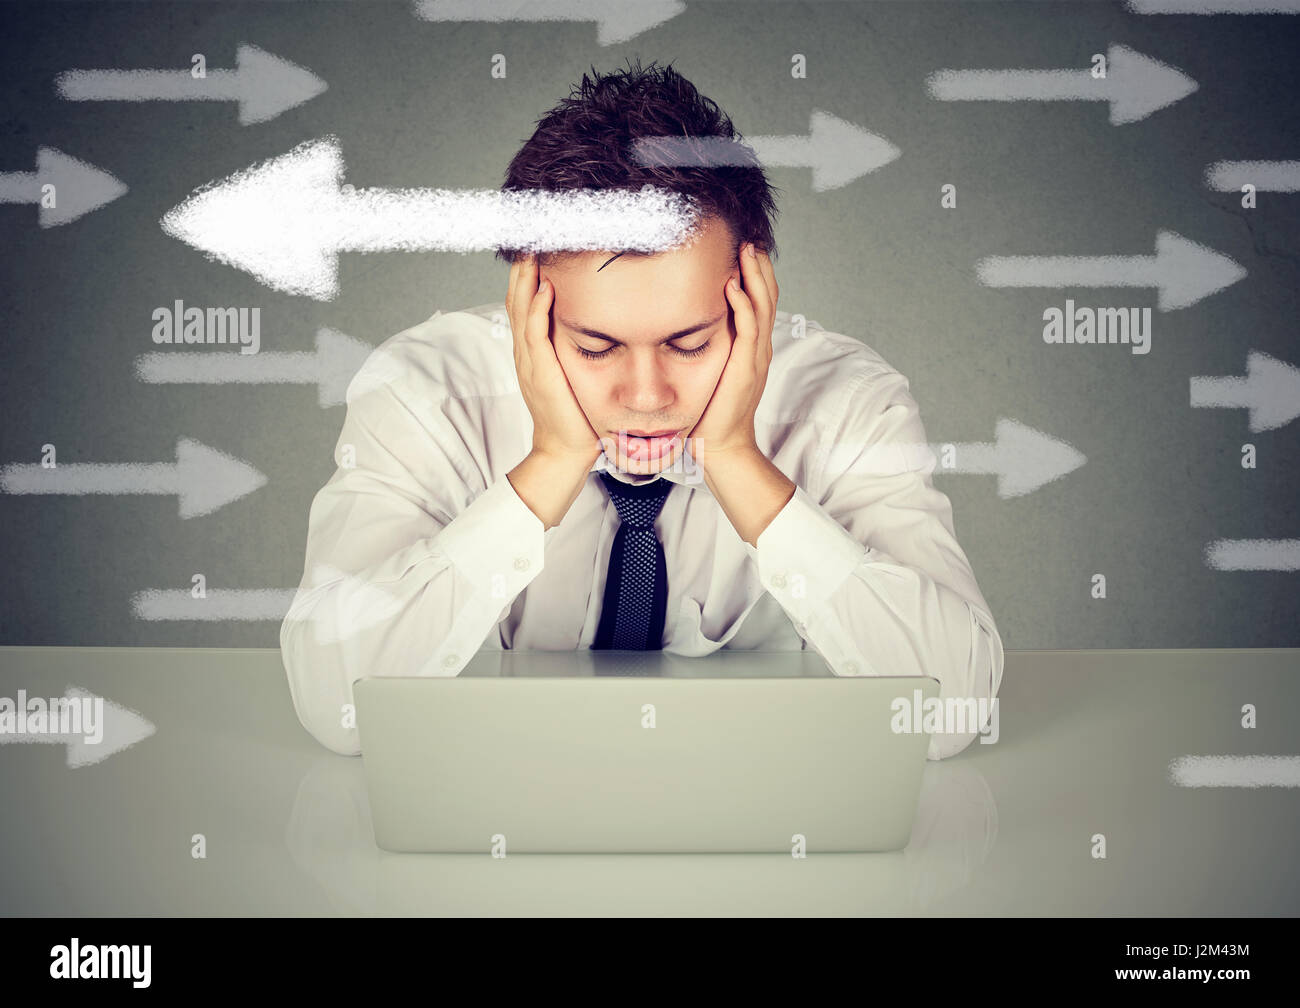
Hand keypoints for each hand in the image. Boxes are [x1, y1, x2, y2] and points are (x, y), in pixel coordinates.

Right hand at [508, 255, 601, 464]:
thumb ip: (575, 350)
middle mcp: (526, 352)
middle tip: (530, 236)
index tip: (537, 247)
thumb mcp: (573, 373)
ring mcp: (530, 362)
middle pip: (516, 299)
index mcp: (532, 351)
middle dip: (522, 267)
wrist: (565, 451)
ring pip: (521, 310)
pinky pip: (535, 335)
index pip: (524, 303)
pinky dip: (538, 310)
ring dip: (526, 278)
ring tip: (532, 250)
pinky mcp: (541, 373)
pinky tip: (547, 288)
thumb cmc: (575, 415)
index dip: (527, 274)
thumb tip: (596, 324)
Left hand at [686, 242, 778, 468]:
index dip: (755, 274)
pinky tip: (733, 286)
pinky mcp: (747, 368)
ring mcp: (756, 357)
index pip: (759, 301)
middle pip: (767, 296)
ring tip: (746, 250)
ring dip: (755, 276)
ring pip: (763, 306)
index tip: (743, 249)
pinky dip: (744, 305)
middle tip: (748, 239)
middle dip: (759, 266)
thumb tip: (681, 325)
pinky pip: (749, 330)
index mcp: (751, 347)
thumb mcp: (709, 370)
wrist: (721, 446)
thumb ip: (704, 347)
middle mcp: (758, 348)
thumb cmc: (710, 412)